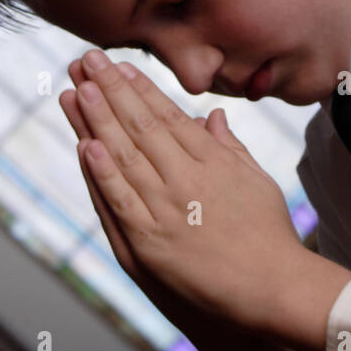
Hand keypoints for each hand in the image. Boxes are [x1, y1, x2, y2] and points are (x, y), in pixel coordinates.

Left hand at [59, 50, 306, 341]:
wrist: (274, 289)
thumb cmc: (270, 237)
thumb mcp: (257, 181)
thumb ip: (231, 146)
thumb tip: (212, 115)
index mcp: (213, 161)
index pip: (168, 116)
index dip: (141, 88)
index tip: (120, 65)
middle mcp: (187, 179)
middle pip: (141, 126)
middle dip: (111, 90)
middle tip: (88, 60)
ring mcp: (167, 210)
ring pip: (124, 157)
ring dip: (98, 121)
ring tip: (76, 90)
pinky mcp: (151, 244)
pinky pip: (121, 202)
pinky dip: (102, 174)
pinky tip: (86, 145)